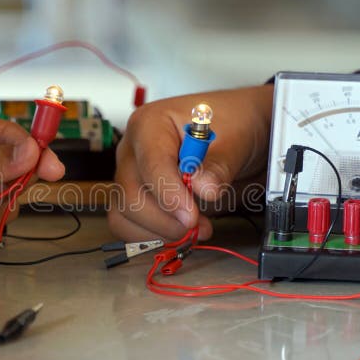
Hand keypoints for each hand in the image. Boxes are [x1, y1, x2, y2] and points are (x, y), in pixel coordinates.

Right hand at [108, 84, 272, 240]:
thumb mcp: (235, 141)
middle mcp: (133, 149)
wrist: (235, 136)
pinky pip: (129, 225)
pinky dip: (154, 236)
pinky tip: (182, 232)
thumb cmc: (231, 126)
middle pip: (131, 195)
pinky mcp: (136, 196)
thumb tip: (204, 189)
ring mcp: (131, 174)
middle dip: (164, 219)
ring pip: (124, 214)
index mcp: (150, 124)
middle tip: (198, 226)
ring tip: (195, 230)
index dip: (169, 194)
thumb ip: (219, 165)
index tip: (192, 215)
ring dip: (159, 231)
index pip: (150, 164)